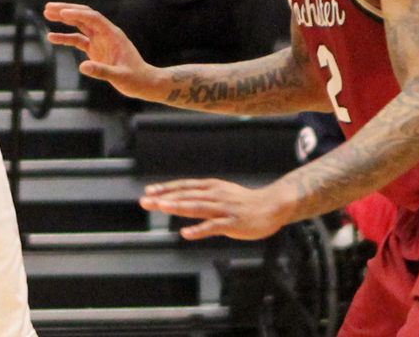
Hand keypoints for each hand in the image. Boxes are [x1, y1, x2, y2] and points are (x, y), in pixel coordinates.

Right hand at [42, 3, 162, 100]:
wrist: (144, 83)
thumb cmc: (135, 79)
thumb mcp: (120, 77)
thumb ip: (102, 71)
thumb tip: (83, 67)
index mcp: (113, 35)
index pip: (94, 19)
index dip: (78, 14)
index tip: (62, 13)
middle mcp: (105, 34)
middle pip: (84, 15)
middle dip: (67, 10)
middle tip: (48, 7)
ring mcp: (100, 40)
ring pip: (79, 24)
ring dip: (64, 18)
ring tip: (46, 13)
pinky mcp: (95, 49)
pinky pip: (78, 39)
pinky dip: (65, 37)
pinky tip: (52, 37)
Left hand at [141, 178, 289, 240]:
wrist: (272, 206)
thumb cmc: (245, 202)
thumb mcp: (222, 192)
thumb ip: (203, 194)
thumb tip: (182, 196)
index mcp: (212, 187)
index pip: (185, 186)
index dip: (166, 188)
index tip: (149, 190)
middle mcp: (215, 195)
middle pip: (186, 195)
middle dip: (164, 197)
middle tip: (145, 200)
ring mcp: (223, 209)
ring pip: (197, 207)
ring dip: (177, 206)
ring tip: (161, 206)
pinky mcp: (232, 223)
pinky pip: (212, 227)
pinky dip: (198, 230)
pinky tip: (185, 233)